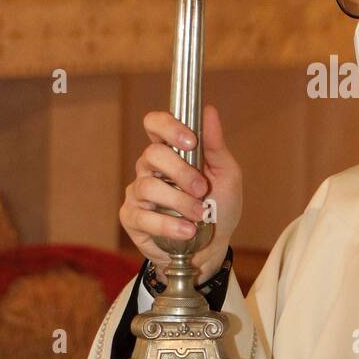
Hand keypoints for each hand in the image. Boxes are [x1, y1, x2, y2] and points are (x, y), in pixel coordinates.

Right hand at [120, 104, 241, 284]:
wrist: (212, 248)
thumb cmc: (218, 207)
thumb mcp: (226, 175)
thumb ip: (215, 145)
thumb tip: (209, 111)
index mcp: (171, 152)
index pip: (155, 124)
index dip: (168, 126)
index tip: (190, 141)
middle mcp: (150, 168)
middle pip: (152, 154)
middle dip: (181, 171)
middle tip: (201, 189)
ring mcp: (138, 193)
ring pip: (148, 186)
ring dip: (180, 202)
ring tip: (200, 215)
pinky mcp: (132, 218)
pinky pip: (143, 216)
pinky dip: (168, 225)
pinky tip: (187, 231)